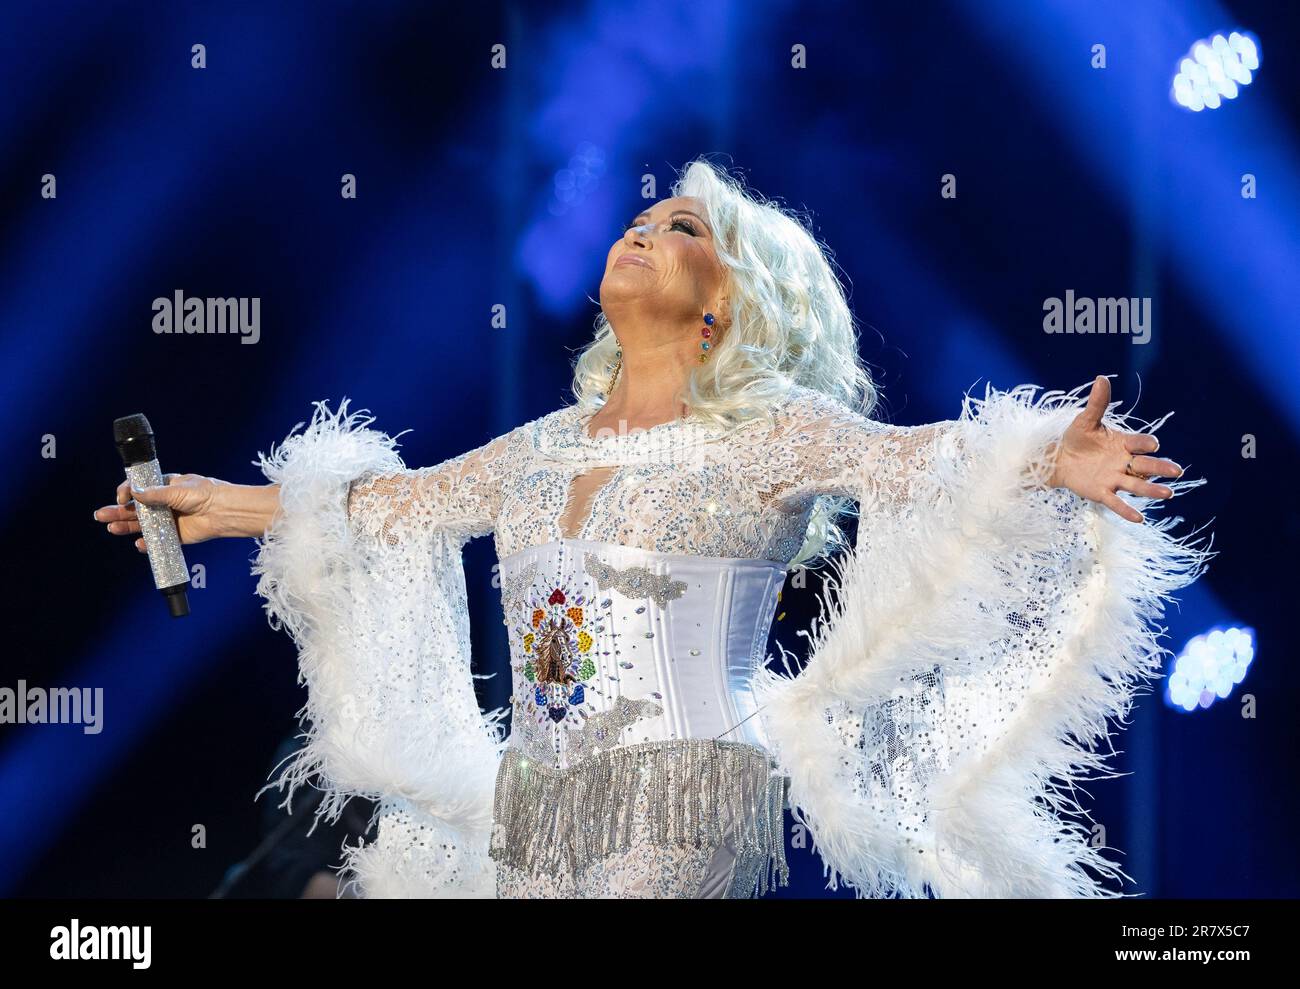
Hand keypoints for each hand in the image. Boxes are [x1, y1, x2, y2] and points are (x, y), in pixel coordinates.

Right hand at [94, 474, 229, 550]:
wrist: (225, 512)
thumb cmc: (206, 494)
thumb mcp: (178, 489)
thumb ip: (155, 493)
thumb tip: (133, 491)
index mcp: (165, 486)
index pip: (139, 489)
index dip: (127, 492)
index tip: (121, 497)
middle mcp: (165, 503)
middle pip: (136, 508)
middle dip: (118, 511)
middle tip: (101, 515)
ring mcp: (169, 520)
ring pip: (143, 525)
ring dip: (126, 526)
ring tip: (111, 528)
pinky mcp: (176, 535)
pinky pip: (158, 541)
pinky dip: (148, 544)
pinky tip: (138, 544)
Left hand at [1047, 375, 1185, 523]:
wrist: (1057, 458)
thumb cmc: (1076, 438)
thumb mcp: (1085, 421)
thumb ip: (1097, 404)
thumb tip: (1101, 378)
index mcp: (1122, 443)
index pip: (1139, 443)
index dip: (1145, 443)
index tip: (1153, 444)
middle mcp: (1123, 462)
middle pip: (1145, 466)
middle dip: (1160, 468)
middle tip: (1176, 471)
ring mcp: (1114, 478)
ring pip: (1136, 485)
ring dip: (1151, 490)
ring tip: (1168, 494)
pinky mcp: (1101, 492)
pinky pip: (1116, 502)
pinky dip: (1126, 510)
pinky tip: (1139, 518)